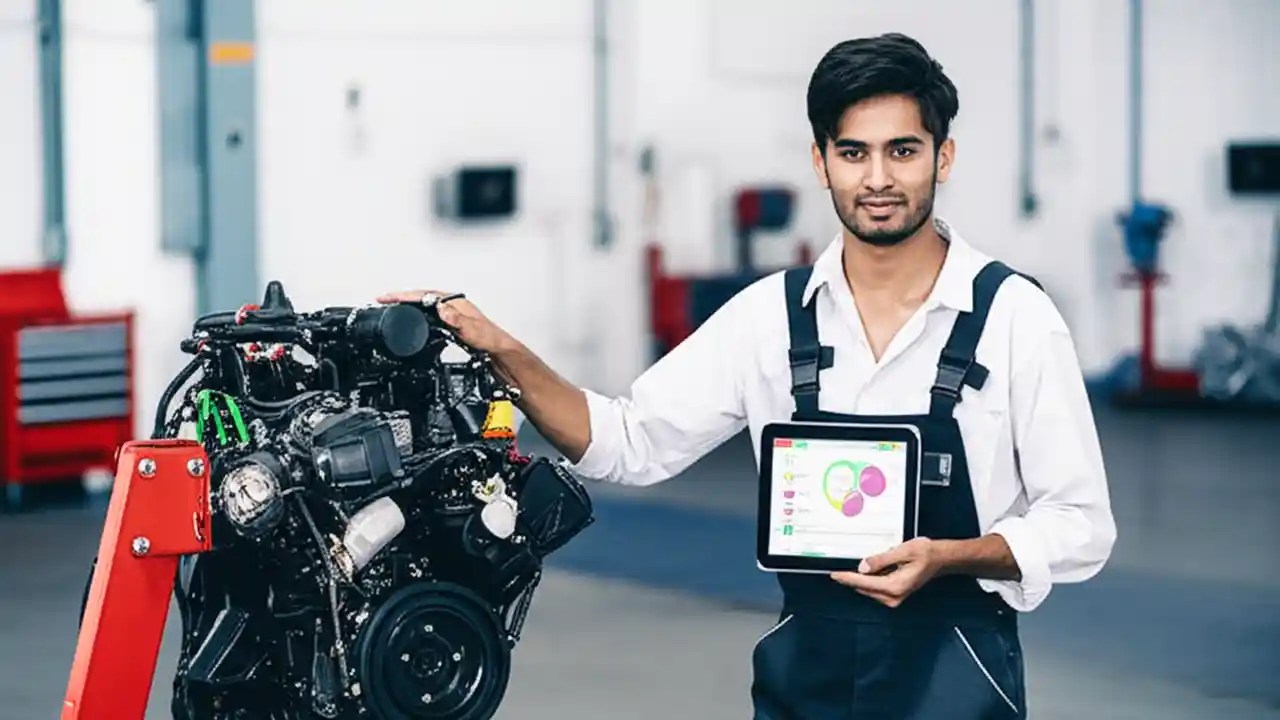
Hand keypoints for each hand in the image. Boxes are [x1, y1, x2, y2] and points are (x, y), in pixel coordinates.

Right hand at [375, 289, 514, 353]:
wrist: (501, 355)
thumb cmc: (492, 342)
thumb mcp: (473, 331)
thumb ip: (458, 321)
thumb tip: (441, 309)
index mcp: (456, 303)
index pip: (424, 295)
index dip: (403, 296)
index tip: (387, 297)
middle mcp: (452, 307)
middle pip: (421, 298)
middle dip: (400, 298)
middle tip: (381, 300)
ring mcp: (450, 316)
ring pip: (423, 306)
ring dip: (406, 307)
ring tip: (389, 308)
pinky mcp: (449, 326)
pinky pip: (427, 317)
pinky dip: (415, 317)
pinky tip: (409, 322)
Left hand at [830, 537, 941, 607]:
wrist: (940, 559)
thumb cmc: (926, 553)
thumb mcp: (903, 551)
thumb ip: (881, 559)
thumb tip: (863, 567)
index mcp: (895, 586)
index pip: (864, 582)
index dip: (847, 578)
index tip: (834, 575)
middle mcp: (894, 596)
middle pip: (864, 588)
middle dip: (851, 580)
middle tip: (836, 572)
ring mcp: (895, 597)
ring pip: (868, 590)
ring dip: (860, 580)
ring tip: (850, 570)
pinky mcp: (895, 595)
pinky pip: (876, 589)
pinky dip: (869, 581)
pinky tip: (867, 571)